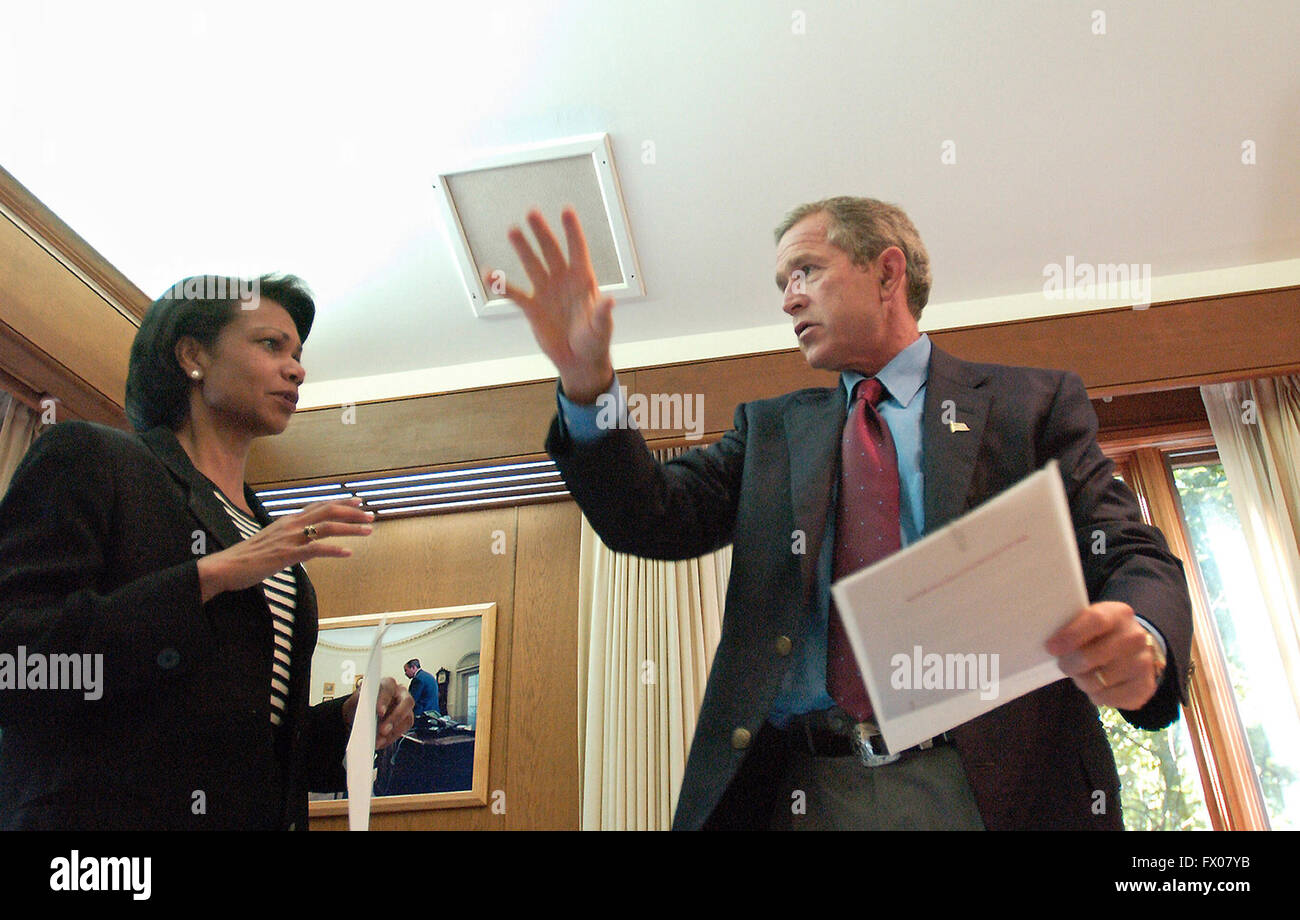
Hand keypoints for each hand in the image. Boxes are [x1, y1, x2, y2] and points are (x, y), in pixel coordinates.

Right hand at [196, 498, 373, 601]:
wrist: (225, 566)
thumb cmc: (247, 556)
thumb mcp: (272, 541)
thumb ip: (290, 537)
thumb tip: (306, 541)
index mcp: (288, 520)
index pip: (319, 506)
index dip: (341, 502)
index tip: (359, 501)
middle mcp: (291, 524)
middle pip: (328, 511)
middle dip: (352, 512)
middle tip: (370, 515)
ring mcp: (289, 539)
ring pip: (326, 527)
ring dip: (350, 528)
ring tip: (367, 531)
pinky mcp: (286, 555)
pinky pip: (315, 549)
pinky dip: (334, 550)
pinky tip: (348, 552)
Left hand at [341, 677, 414, 750]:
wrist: (359, 715)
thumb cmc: (359, 705)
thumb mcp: (356, 702)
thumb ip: (361, 704)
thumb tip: (366, 715)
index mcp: (387, 683)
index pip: (389, 688)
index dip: (385, 700)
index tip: (379, 712)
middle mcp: (400, 693)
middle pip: (407, 702)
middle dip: (395, 718)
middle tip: (383, 731)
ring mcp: (405, 707)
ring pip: (407, 717)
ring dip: (394, 731)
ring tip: (379, 740)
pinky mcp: (406, 719)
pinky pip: (404, 729)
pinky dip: (392, 737)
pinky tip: (381, 742)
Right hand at [487, 208, 614, 403]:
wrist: (578, 361)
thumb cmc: (595, 342)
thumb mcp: (601, 329)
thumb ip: (602, 314)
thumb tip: (609, 300)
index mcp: (583, 281)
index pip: (578, 250)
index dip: (572, 231)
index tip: (566, 211)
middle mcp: (563, 281)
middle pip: (551, 251)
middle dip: (542, 233)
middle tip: (532, 213)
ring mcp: (546, 292)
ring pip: (532, 265)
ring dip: (523, 249)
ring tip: (513, 230)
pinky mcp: (532, 308)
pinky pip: (514, 294)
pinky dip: (502, 285)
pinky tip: (489, 274)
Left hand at [1045, 601, 1163, 709]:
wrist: (1138, 651)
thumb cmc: (1102, 635)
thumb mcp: (1091, 622)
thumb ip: (1073, 627)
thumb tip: (1050, 645)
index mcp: (1118, 614)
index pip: (1095, 621)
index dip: (1070, 636)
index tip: (1051, 648)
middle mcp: (1135, 637)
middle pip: (1089, 657)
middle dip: (1069, 665)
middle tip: (1064, 664)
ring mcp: (1143, 663)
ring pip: (1096, 682)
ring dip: (1083, 681)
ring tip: (1085, 674)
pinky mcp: (1145, 687)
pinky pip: (1108, 699)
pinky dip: (1097, 696)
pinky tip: (1100, 685)